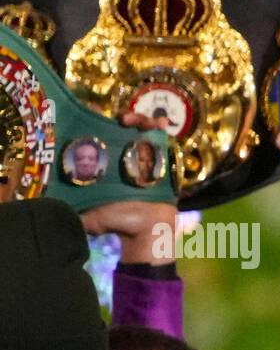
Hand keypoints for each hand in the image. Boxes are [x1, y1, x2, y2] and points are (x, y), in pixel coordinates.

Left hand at [79, 111, 176, 264]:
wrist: (145, 235)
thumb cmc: (117, 224)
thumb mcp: (86, 215)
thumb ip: (69, 209)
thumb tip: (46, 207)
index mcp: (105, 164)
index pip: (100, 134)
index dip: (98, 120)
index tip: (95, 113)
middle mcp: (124, 158)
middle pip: (123, 128)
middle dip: (124, 117)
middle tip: (122, 119)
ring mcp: (144, 160)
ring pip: (143, 131)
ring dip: (141, 120)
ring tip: (137, 121)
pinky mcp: (162, 163)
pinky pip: (162, 142)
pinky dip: (161, 129)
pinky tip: (160, 124)